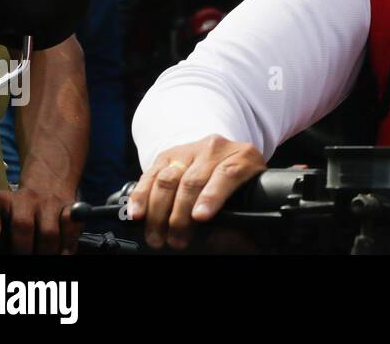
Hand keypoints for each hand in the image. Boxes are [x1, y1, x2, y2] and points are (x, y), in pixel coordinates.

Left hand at [0, 187, 80, 254]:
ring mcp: (50, 201)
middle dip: (22, 249)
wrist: (50, 178)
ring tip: (43, 259)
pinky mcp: (71, 205)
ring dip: (46, 251)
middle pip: (23, 225)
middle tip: (23, 259)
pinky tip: (63, 254)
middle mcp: (26, 198)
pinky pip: (72, 226)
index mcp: (2, 199)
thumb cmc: (19, 204)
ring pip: (49, 231)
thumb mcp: (1, 207)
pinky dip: (69, 243)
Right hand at [127, 135, 266, 249]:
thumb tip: (216, 238)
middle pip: (192, 180)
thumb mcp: (250, 202)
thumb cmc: (240, 191)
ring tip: (157, 236)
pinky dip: (140, 197)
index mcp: (243, 157)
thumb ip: (239, 223)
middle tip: (176, 241)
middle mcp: (216, 148)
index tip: (200, 218)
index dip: (211, 196)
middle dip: (180, 215)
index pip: (227, 173)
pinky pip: (149, 175)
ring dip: (158, 212)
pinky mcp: (167, 155)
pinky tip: (138, 215)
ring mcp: (189, 149)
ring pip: (168, 178)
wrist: (226, 162)